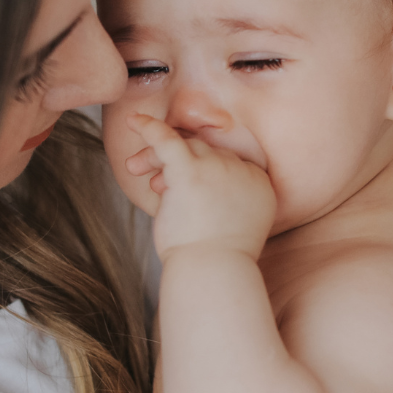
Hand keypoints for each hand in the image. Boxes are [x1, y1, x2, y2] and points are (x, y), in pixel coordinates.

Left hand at [125, 114, 275, 261]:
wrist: (211, 272)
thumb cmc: (215, 258)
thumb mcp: (233, 225)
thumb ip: (223, 199)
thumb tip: (195, 186)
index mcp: (259, 184)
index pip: (228, 161)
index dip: (206, 170)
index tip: (187, 192)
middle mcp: (242, 171)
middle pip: (206, 150)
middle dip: (179, 163)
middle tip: (156, 183)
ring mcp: (218, 168)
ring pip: (185, 146)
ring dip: (159, 157)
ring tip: (137, 169)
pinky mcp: (190, 171)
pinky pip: (167, 139)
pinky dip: (149, 127)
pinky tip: (132, 120)